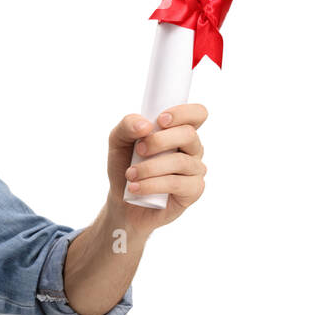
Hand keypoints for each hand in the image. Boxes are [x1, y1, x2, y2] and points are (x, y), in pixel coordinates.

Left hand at [107, 104, 208, 236]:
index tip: (160, 121)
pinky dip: (152, 184)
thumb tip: (145, 125)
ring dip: (149, 167)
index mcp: (179, 131)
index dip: (183, 113)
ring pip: (180, 161)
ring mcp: (195, 170)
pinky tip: (135, 187)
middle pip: (189, 134)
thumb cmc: (125, 166)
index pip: (197, 114)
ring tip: (130, 174)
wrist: (122, 201)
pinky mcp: (193, 190)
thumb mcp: (118, 142)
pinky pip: (176, 183)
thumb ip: (127, 126)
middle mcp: (192, 149)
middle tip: (139, 149)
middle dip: (159, 140)